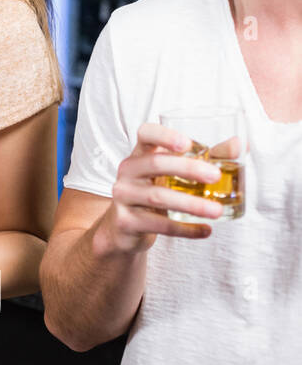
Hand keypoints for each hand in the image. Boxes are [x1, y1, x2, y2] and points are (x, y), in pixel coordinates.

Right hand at [96, 122, 225, 255]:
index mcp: (141, 154)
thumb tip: (240, 146)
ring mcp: (124, 196)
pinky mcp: (126, 221)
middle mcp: (128, 171)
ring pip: (157, 197)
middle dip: (187, 168)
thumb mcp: (174, 172)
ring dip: (191, 204)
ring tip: (216, 211)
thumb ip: (207, 157)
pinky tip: (205, 230)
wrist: (125, 227)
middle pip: (155, 164)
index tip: (187, 144)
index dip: (164, 136)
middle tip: (215, 176)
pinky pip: (159, 224)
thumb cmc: (156, 190)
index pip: (145, 134)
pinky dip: (185, 229)